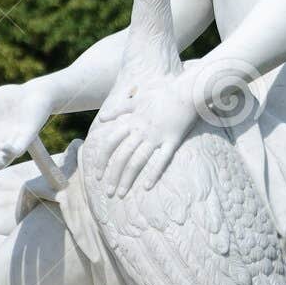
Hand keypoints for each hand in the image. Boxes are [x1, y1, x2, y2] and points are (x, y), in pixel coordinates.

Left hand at [96, 74, 199, 196]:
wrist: (187, 90)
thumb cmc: (163, 93)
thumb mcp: (137, 99)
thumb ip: (119, 110)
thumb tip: (101, 118)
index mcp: (132, 122)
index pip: (110, 143)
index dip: (102, 160)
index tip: (98, 175)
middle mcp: (141, 131)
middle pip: (121, 156)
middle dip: (112, 176)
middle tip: (108, 193)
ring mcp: (157, 136)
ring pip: (137, 161)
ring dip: (127, 179)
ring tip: (120, 194)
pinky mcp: (172, 140)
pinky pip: (162, 160)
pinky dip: (153, 173)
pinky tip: (146, 187)